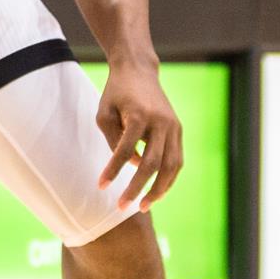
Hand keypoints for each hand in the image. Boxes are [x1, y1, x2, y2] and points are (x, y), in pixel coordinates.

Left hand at [95, 64, 184, 211]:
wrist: (139, 70)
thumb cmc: (116, 92)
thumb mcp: (104, 112)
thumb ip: (113, 139)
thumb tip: (130, 165)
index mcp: (138, 114)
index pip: (125, 150)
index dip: (113, 170)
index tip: (101, 185)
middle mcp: (160, 121)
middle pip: (152, 163)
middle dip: (137, 188)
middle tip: (122, 207)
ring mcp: (173, 126)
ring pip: (171, 166)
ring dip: (158, 190)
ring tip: (142, 206)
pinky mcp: (178, 130)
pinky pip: (177, 160)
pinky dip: (168, 179)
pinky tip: (155, 192)